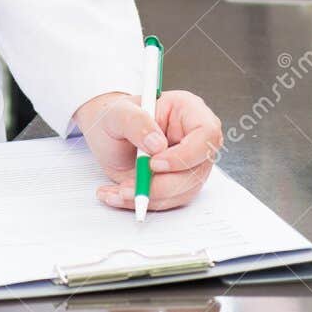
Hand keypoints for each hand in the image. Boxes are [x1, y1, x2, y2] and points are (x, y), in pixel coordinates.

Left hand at [72, 88, 222, 212]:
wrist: (105, 134)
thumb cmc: (116, 117)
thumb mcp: (117, 113)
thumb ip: (136, 122)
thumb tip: (157, 144)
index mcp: (187, 110)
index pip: (206, 134)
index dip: (186, 154)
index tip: (155, 164)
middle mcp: (193, 138)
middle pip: (196, 170)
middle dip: (162, 185)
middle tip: (129, 186)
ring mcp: (188, 163)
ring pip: (183, 191)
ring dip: (150, 197)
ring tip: (119, 191)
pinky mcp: (178, 183)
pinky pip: (168, 200)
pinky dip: (142, 202)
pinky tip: (119, 195)